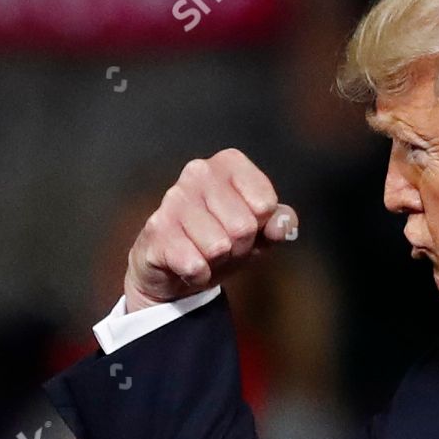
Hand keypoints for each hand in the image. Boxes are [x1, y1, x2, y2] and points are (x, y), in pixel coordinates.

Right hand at [125, 148, 298, 310]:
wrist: (178, 267)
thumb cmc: (224, 240)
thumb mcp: (262, 231)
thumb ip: (281, 223)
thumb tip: (281, 225)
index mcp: (229, 164)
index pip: (265, 204)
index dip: (262, 226)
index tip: (248, 226)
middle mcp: (198, 171)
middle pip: (243, 227)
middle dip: (240, 247)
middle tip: (226, 244)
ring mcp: (174, 198)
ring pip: (218, 246)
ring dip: (217, 261)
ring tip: (205, 252)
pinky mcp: (157, 228)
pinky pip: (195, 264)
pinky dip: (199, 274)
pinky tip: (189, 264)